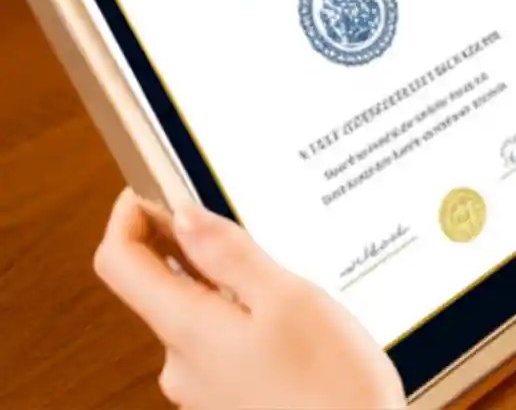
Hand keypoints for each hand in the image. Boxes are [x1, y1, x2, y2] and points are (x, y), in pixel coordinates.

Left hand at [94, 190, 404, 409]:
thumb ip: (232, 255)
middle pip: (160, 287)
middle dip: (194, 251)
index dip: (130, 214)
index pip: (119, 260)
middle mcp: (183, 362)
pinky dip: (247, 324)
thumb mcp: (290, 299)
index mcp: (188, 328)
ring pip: (199, 317)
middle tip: (242, 228)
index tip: (155, 189)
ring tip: (286, 285)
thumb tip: (184, 216)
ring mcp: (204, 388)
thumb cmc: (333, 386)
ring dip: (229, 291)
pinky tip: (294, 328)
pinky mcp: (230, 401)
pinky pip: (223, 348)